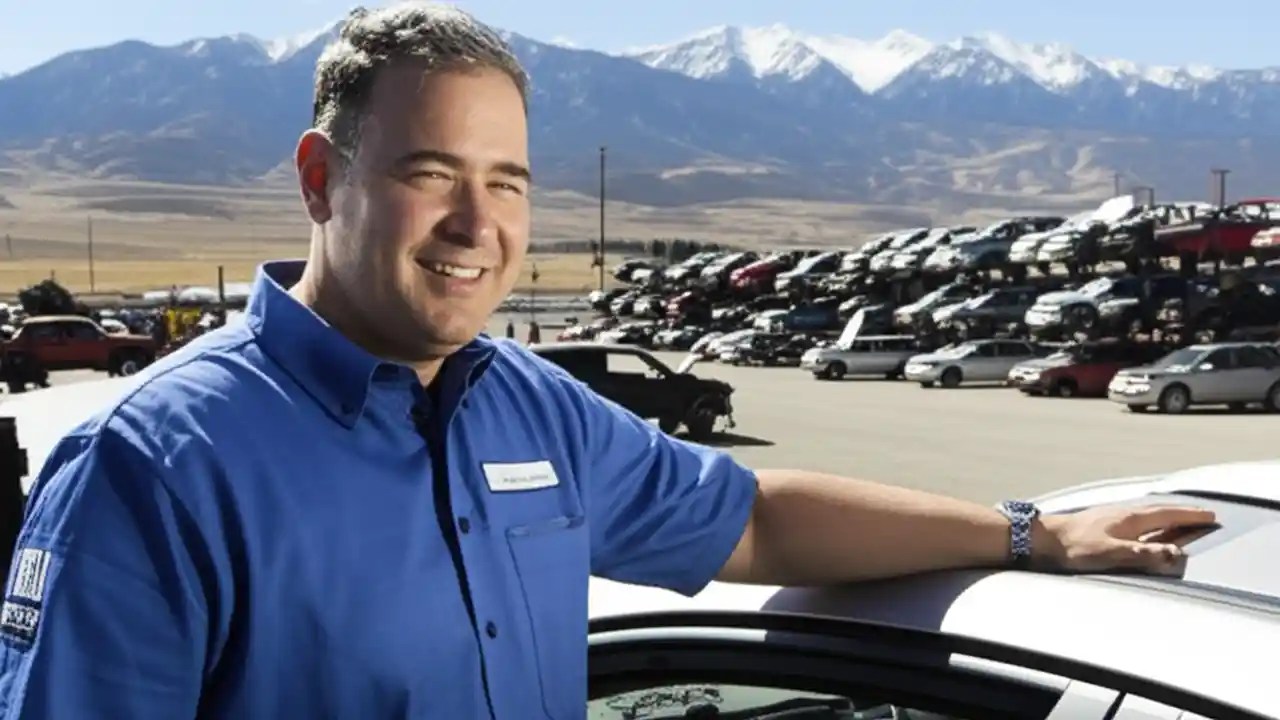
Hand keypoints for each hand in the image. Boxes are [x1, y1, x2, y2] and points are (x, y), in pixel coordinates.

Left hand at [1032, 505, 1216, 574]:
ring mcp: (1110, 516)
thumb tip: (1175, 554)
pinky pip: (1133, 520)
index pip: (1168, 514)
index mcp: (1129, 518)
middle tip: (1201, 515)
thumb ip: (1142, 554)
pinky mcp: (1100, 523)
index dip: (1190, 516)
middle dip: (1182, 514)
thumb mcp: (1110, 554)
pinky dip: (1147, 522)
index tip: (1210, 516)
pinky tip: (1140, 527)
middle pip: (1160, 511)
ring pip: (1146, 514)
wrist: (1039, 539)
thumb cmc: (1072, 548)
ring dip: (1165, 516)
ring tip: (1177, 519)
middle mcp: (1122, 513)